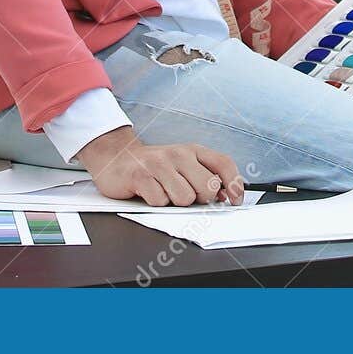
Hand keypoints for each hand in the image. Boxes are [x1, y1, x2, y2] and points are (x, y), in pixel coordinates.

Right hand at [76, 127, 243, 206]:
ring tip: (164, 192)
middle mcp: (178, 154)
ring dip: (175, 202)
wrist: (116, 158)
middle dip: (200, 199)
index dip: (234, 184)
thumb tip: (225, 195)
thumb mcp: (183, 165)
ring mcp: (159, 164)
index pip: (223, 163)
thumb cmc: (154, 166)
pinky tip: (149, 192)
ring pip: (185, 198)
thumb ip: (205, 176)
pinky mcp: (140, 176)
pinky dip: (156, 203)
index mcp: (193, 151)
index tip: (236, 200)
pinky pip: (160, 201)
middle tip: (185, 194)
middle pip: (208, 187)